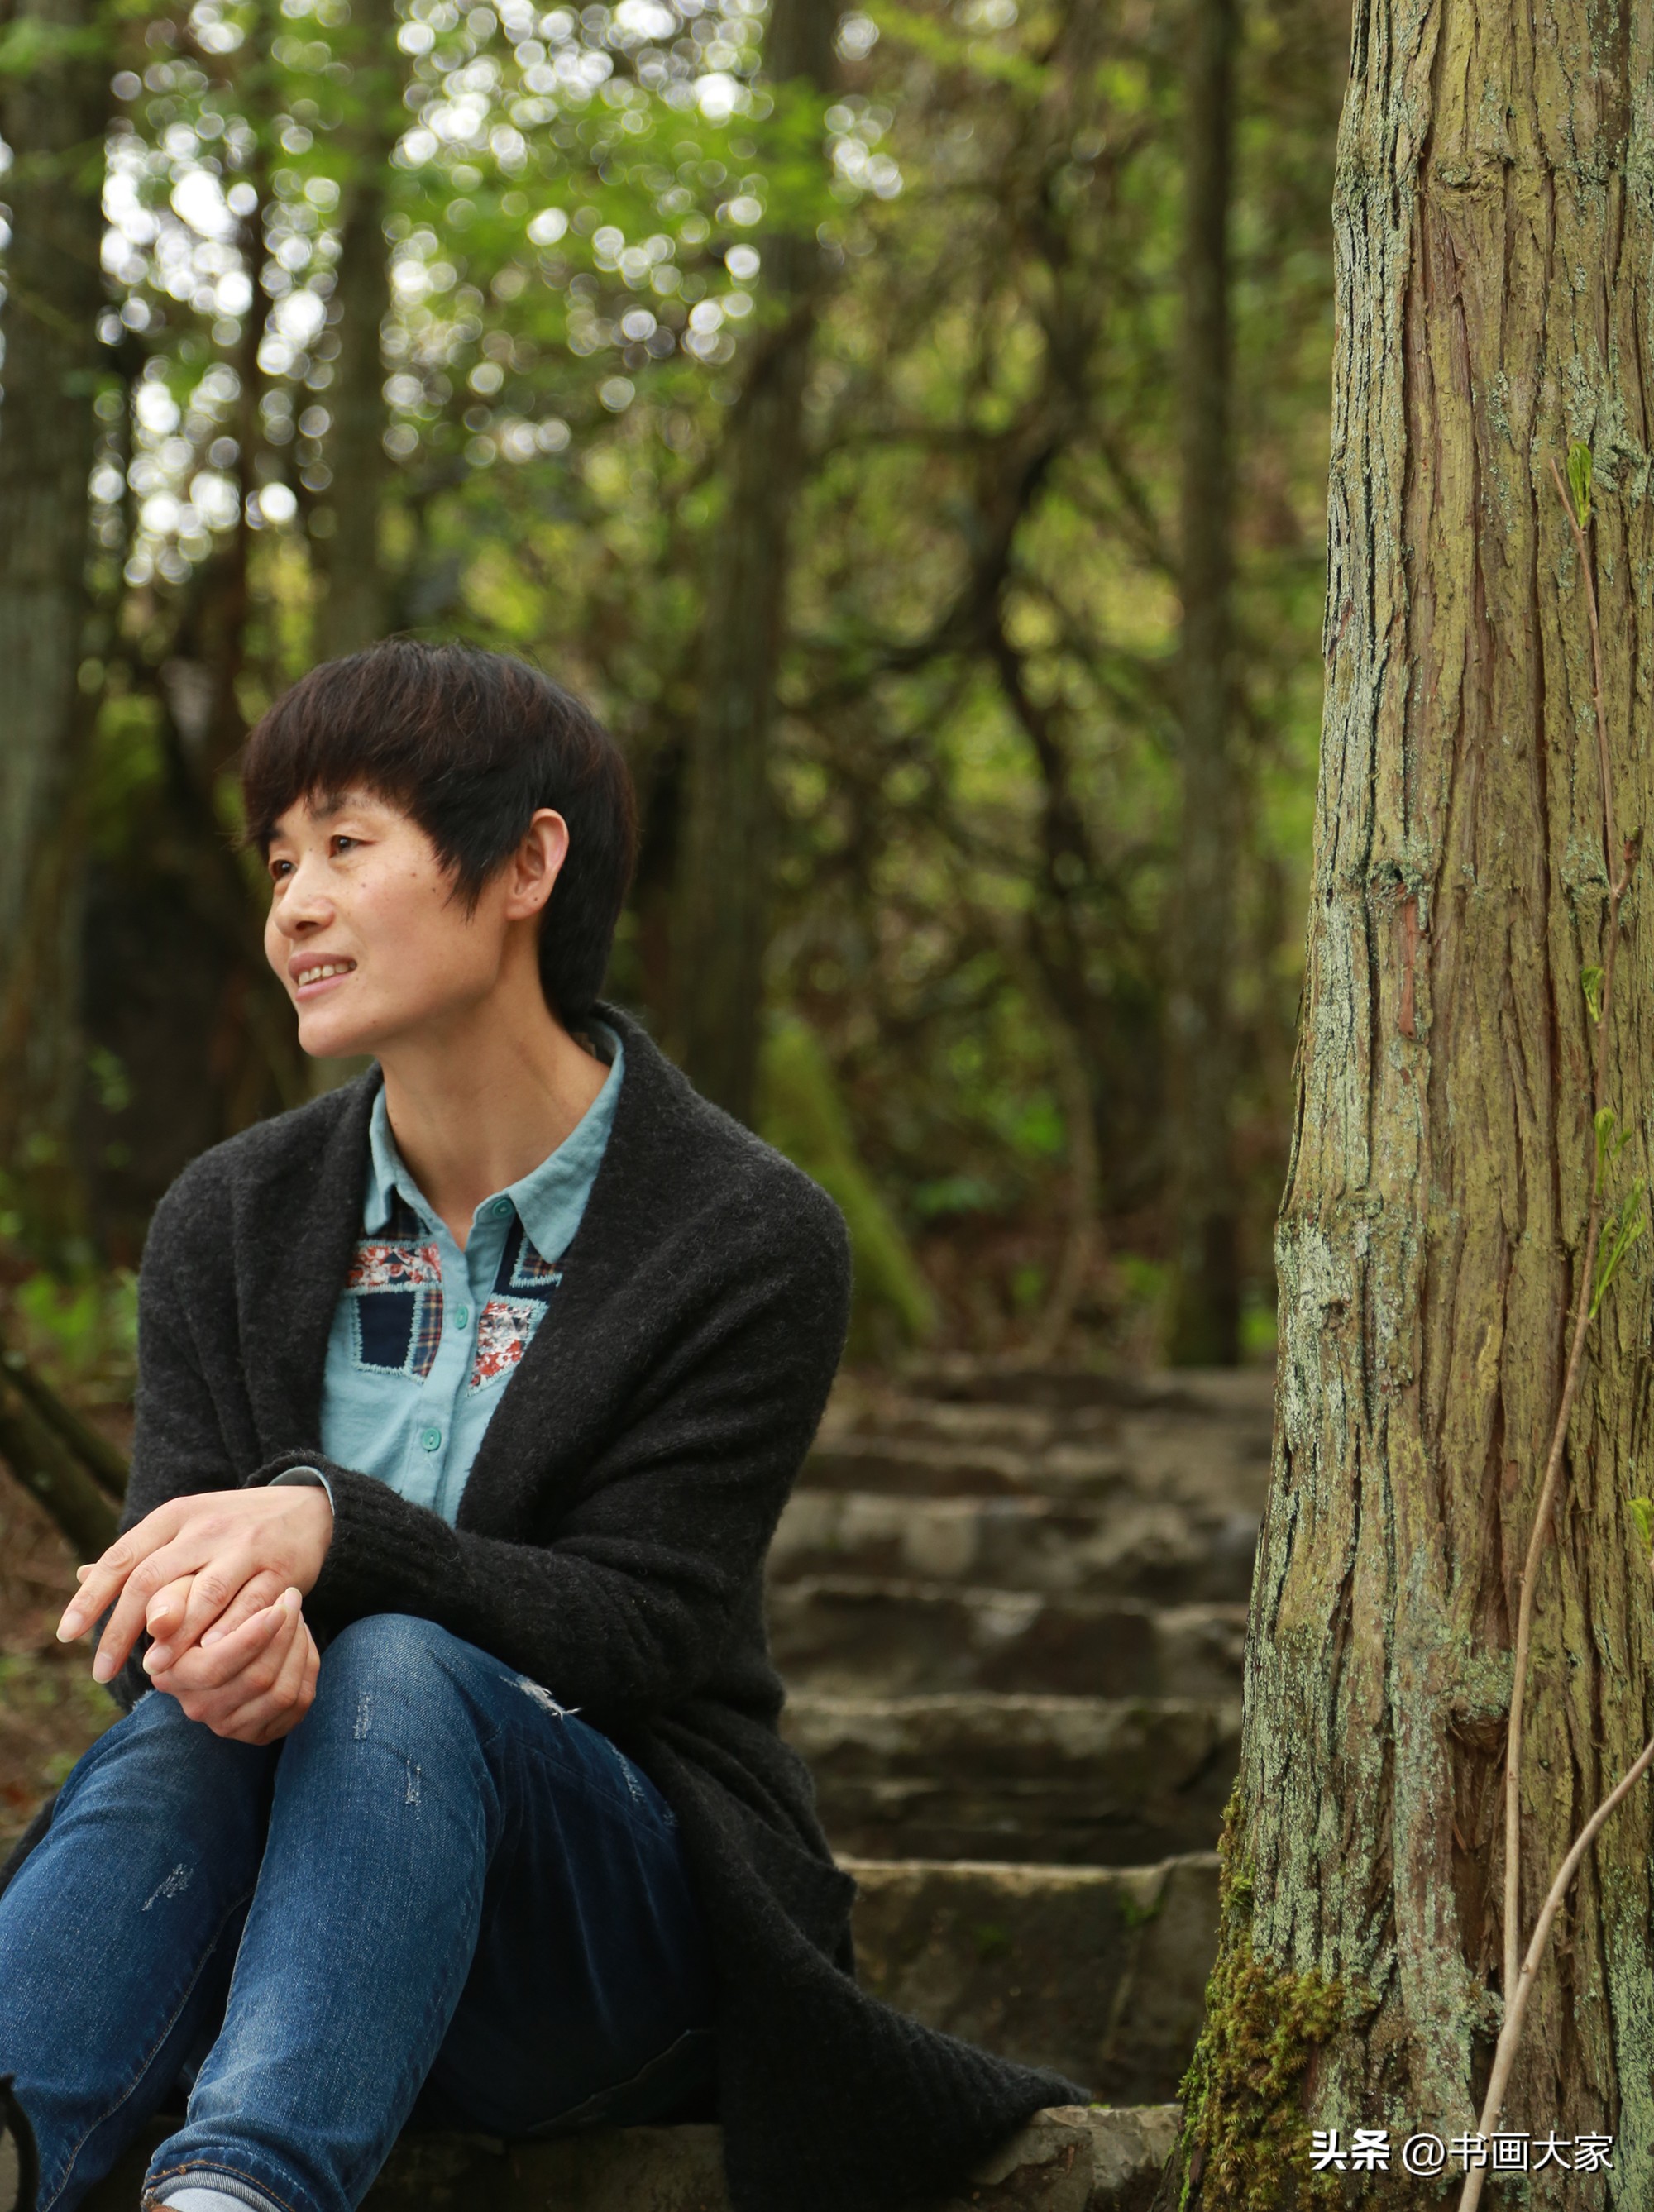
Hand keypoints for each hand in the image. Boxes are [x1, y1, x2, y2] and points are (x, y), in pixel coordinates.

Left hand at [57, 1486, 332, 1686]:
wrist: (306, 1509)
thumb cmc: (230, 1528)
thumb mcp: (184, 1529)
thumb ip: (141, 1554)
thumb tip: (80, 1576)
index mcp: (176, 1516)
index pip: (123, 1557)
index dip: (92, 1598)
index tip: (66, 1635)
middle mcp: (207, 1527)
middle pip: (154, 1579)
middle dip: (123, 1628)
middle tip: (101, 1670)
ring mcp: (246, 1547)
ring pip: (203, 1595)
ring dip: (174, 1638)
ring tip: (151, 1670)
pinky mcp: (279, 1569)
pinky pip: (251, 1606)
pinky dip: (228, 1633)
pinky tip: (208, 1657)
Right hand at [145, 1586, 320, 1743]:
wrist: (216, 1634)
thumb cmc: (200, 1606)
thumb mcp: (180, 1596)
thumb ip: (171, 1602)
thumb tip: (163, 1621)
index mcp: (173, 1677)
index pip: (217, 1667)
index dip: (254, 1636)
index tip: (279, 1605)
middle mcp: (199, 1708)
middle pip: (257, 1679)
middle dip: (286, 1635)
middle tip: (292, 1599)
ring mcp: (231, 1725)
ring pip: (283, 1693)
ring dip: (299, 1649)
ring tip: (297, 1617)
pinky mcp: (261, 1732)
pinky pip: (299, 1702)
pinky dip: (308, 1666)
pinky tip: (301, 1641)